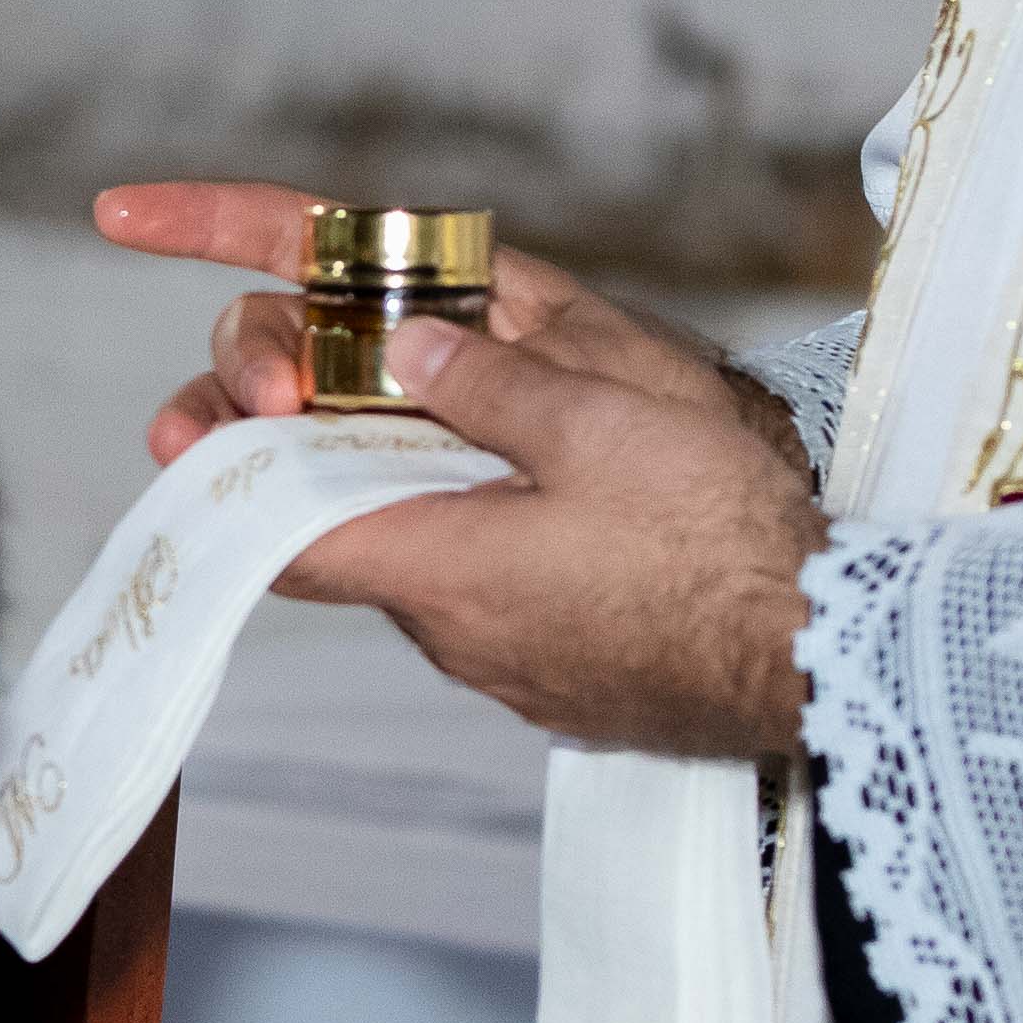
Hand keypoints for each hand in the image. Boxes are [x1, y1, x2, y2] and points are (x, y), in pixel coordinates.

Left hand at [93, 181, 827, 757]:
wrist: (835, 665)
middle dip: (305, 455)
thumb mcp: (614, 425)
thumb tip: (403, 349)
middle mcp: (447, 627)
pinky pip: (482, 591)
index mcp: (436, 566)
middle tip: (309, 383)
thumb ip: (497, 385)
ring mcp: (501, 659)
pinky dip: (472, 531)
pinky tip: (524, 488)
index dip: (221, 473)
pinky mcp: (555, 673)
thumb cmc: (732, 548)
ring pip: (412, 558)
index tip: (187, 436)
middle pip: (332, 536)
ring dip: (396, 486)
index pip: (275, 530)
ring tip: (421, 406)